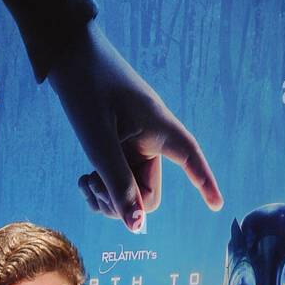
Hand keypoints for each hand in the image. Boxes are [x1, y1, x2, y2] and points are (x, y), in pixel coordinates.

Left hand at [47, 20, 221, 232]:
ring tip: (86, 181)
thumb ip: (118, 184)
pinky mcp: (116, 148)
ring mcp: (133, 145)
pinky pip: (115, 183)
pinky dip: (99, 190)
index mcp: (159, 129)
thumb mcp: (99, 142)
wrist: (68, 57)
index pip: (192, 159)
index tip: (217, 206)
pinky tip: (85, 181)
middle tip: (95, 185)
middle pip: (147, 193)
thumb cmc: (87, 90)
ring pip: (129, 193)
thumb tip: (137, 226)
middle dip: (122, 202)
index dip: (205, 183)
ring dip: (107, 198)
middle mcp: (151, 140)